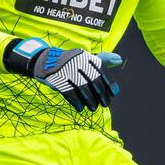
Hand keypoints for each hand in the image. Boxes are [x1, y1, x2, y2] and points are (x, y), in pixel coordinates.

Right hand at [4, 38, 121, 111]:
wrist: (44, 61)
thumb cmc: (70, 62)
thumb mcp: (85, 58)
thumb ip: (102, 59)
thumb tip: (119, 59)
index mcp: (85, 56)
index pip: (102, 71)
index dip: (109, 83)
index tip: (113, 94)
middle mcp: (77, 62)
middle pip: (94, 81)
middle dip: (101, 95)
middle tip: (105, 104)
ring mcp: (67, 71)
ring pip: (83, 89)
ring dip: (90, 101)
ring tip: (93, 108)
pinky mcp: (58, 79)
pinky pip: (70, 94)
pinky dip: (76, 102)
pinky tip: (80, 108)